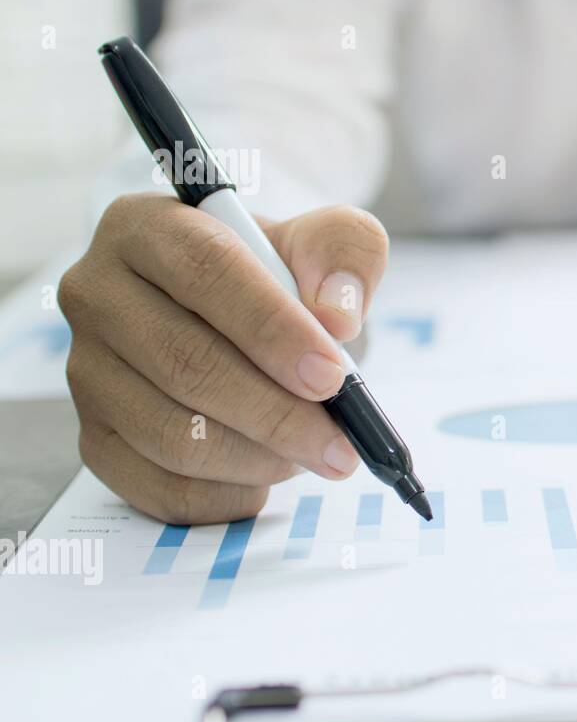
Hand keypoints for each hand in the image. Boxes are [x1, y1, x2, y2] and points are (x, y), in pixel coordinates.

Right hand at [58, 195, 389, 524]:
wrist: (248, 319)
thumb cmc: (284, 275)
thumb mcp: (326, 241)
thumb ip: (344, 254)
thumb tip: (337, 318)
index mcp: (147, 227)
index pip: (205, 271)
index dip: (272, 328)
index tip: (331, 376)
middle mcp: (98, 294)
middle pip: (185, 362)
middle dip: (276, 412)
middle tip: (340, 442)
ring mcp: (87, 371)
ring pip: (170, 433)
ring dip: (257, 456)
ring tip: (313, 453)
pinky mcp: (95, 437)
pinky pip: (157, 485)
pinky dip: (226, 494)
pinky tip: (270, 477)